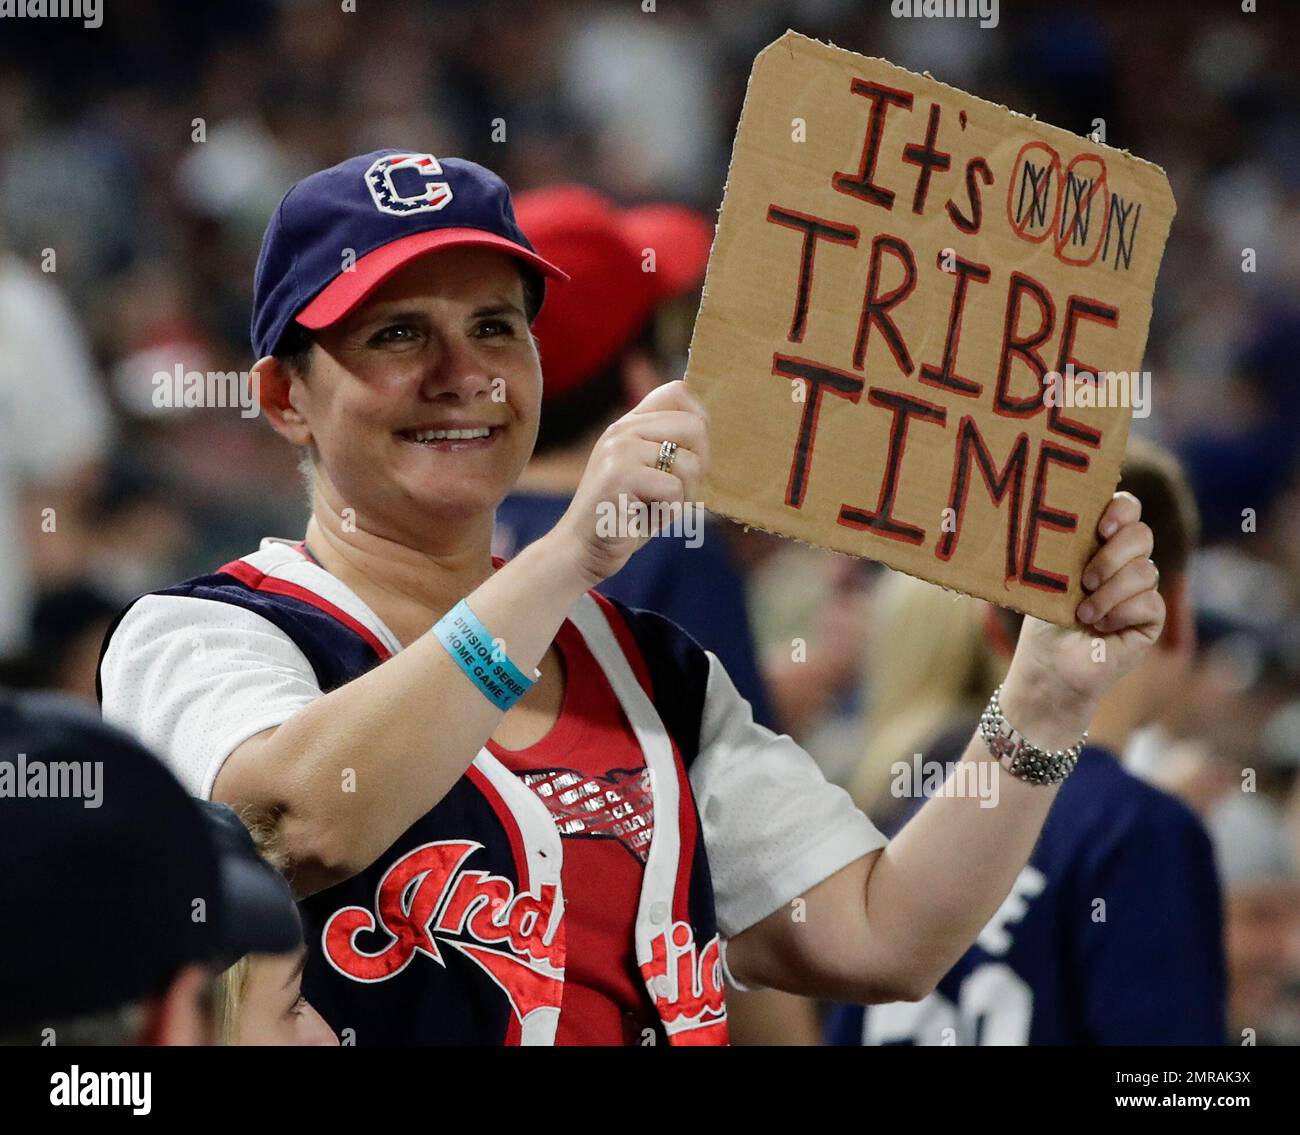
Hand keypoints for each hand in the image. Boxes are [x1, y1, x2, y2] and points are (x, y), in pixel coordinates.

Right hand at [545, 380, 709, 587]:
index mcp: (629, 425)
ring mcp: (619, 451)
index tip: (694, 452)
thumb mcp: (647, 473)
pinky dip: (668, 513)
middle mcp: (622, 430)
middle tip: (678, 491)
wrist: (581, 550)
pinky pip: (674, 491)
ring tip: (657, 508)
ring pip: (690, 464)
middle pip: (695, 427)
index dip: (700, 418)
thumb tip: (712, 435)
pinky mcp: (619, 477)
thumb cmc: (625, 516)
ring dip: (685, 497)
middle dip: (700, 466)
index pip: (678, 392)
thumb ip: (670, 449)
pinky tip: (644, 519)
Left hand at [1003, 492, 1164, 744]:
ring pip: (1145, 571)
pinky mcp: (1151, 619)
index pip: (1126, 510)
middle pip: (1142, 535)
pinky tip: (1101, 627)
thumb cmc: (1044, 619)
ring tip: (1083, 614)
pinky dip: (1119, 614)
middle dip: (1112, 555)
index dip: (1121, 511)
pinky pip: (1149, 603)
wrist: (1049, 666)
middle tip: (1085, 580)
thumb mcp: (1051, 577)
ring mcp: (1141, 590)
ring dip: (1108, 594)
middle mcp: (1125, 563)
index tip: (1101, 527)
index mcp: (1100, 544)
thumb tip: (1071, 517)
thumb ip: (1069, 547)